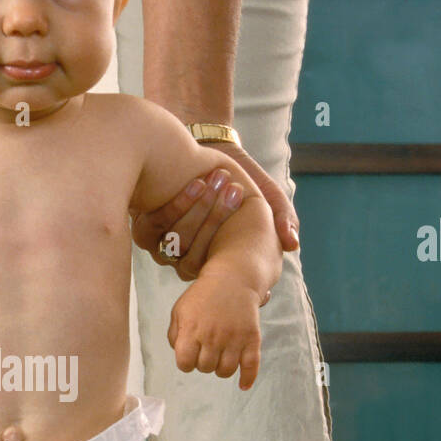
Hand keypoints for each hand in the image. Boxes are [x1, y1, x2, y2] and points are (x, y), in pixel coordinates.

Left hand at [132, 145, 299, 280]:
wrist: (204, 156)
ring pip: (175, 245)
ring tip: (216, 181)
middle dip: (217, 221)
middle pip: (196, 260)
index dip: (236, 269)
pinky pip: (154, 227)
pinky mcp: (147, 232)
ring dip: (197, 212)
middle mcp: (191, 264)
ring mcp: (167, 251)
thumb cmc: (239, 179)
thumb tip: (293, 245)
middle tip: (235, 190)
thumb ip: (281, 217)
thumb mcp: (265, 196)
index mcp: (219, 263)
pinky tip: (196, 182)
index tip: (253, 234)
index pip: (224, 285)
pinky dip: (177, 204)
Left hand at [167, 272, 261, 390]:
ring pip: (225, 371)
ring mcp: (234, 338)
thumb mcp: (179, 310)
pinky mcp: (251, 338)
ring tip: (220, 356)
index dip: (185, 362)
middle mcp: (213, 337)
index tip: (189, 355)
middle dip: (203, 363)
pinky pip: (251, 366)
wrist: (232, 279)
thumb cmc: (203, 296)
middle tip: (207, 349)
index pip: (184, 364)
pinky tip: (243, 385)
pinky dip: (248, 378)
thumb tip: (180, 355)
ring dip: (220, 368)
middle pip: (205, 368)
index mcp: (192, 330)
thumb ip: (174, 335)